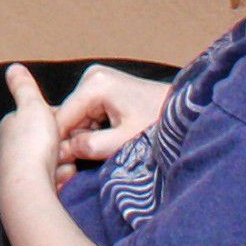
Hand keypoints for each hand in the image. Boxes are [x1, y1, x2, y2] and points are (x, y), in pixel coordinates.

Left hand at [0, 64, 67, 197]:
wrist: (30, 187)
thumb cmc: (32, 145)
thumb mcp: (32, 105)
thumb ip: (24, 87)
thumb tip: (13, 68)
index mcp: (11, 125)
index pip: (40, 116)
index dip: (59, 117)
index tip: (70, 121)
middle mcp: (13, 148)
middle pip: (49, 139)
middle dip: (63, 142)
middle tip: (69, 145)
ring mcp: (22, 169)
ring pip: (55, 159)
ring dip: (64, 161)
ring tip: (65, 164)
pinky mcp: (33, 188)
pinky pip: (56, 179)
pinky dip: (63, 177)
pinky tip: (64, 177)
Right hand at [52, 66, 171, 178]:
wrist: (187, 111)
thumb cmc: (160, 123)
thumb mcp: (123, 141)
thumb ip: (89, 147)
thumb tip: (60, 153)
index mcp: (95, 84)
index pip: (61, 118)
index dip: (58, 144)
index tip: (60, 169)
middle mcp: (92, 77)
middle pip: (68, 117)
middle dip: (74, 141)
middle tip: (86, 163)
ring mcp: (97, 80)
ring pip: (76, 118)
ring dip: (85, 137)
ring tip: (105, 151)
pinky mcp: (104, 88)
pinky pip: (87, 114)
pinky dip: (93, 131)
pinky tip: (108, 141)